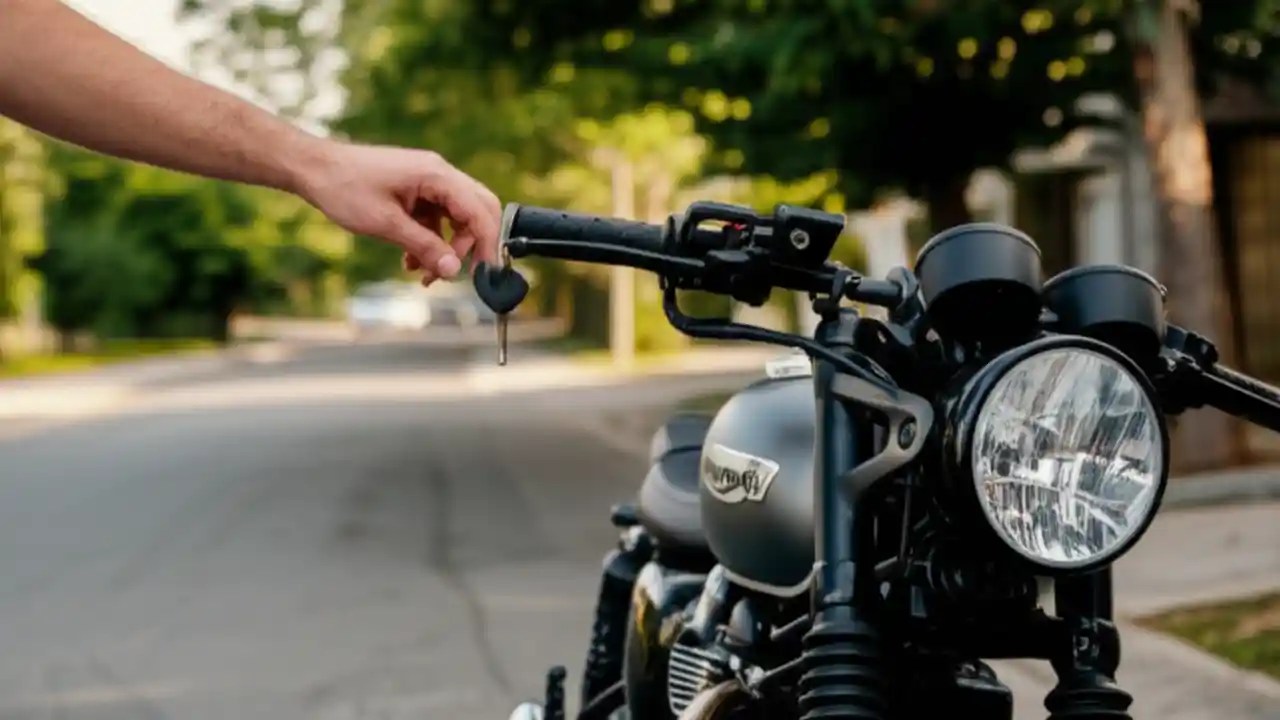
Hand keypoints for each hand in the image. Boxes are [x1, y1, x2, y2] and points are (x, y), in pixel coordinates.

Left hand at [295, 141, 501, 284]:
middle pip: (477, 211)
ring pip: (457, 219)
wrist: (313, 169)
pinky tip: (410, 261)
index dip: (486, 245)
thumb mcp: (386, 224)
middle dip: (471, 246)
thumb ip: (424, 246)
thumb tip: (453, 271)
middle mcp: (439, 175)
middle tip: (457, 274)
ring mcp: (428, 182)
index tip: (482, 274)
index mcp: (437, 175)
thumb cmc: (344, 188)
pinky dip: (430, 242)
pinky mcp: (416, 191)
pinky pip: (437, 219)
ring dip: (446, 248)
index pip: (480, 211)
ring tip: (424, 274)